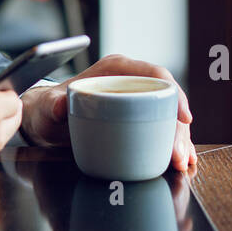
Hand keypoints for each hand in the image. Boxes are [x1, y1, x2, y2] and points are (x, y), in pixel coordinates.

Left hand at [18, 54, 196, 169]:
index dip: (173, 93)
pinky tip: (183, 158)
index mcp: (115, 68)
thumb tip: (60, 105)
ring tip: (181, 162)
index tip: (182, 117)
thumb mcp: (48, 106)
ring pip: (168, 116)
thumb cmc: (49, 107)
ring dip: (178, 139)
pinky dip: (173, 143)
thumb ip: (52, 104)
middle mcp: (130, 81)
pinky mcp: (138, 118)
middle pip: (166, 99)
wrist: (47, 119)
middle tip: (179, 154)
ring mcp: (136, 100)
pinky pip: (162, 127)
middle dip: (178, 128)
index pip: (154, 73)